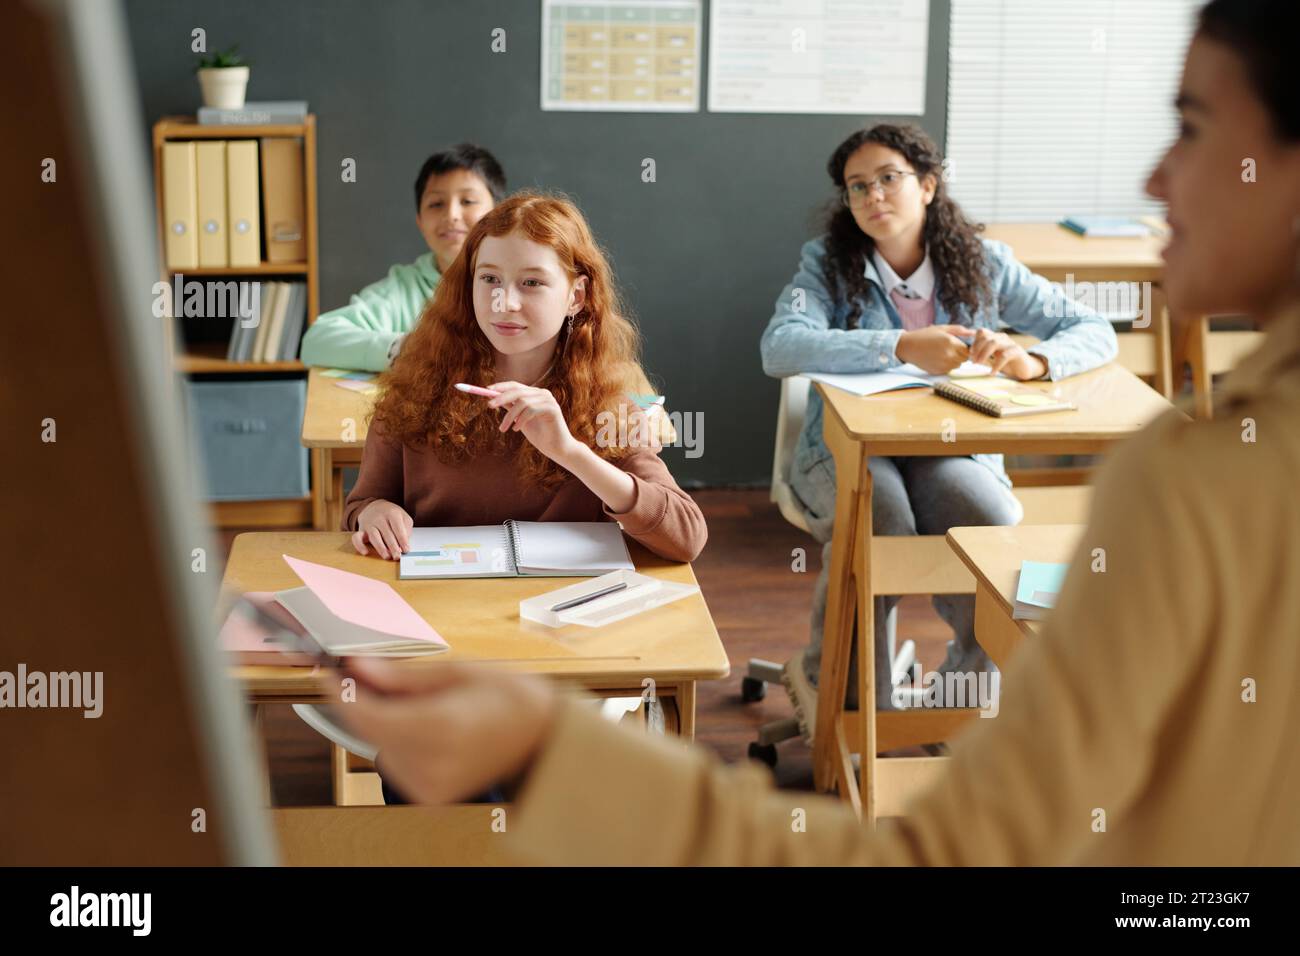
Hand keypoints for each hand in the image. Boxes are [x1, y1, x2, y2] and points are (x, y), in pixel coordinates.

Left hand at [329, 659, 558, 804]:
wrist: (540, 737)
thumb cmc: (508, 698)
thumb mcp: (457, 672)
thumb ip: (401, 676)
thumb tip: (358, 667)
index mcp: (442, 728)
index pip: (368, 715)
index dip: (341, 693)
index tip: (328, 672)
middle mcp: (434, 764)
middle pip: (370, 732)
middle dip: (363, 702)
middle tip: (370, 675)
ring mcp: (431, 787)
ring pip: (379, 747)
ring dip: (383, 722)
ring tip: (418, 704)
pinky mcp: (430, 798)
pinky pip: (395, 763)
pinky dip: (398, 742)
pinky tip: (425, 727)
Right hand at [351, 499, 412, 559]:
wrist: (375, 507)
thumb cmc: (391, 515)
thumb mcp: (403, 517)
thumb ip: (406, 529)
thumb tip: (405, 543)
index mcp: (392, 513)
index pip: (398, 528)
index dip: (402, 540)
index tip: (406, 550)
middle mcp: (379, 518)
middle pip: (387, 533)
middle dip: (393, 547)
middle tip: (397, 556)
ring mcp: (369, 524)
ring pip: (374, 536)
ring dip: (380, 548)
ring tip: (387, 556)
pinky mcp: (361, 530)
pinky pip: (356, 538)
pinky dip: (359, 546)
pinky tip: (365, 552)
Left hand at [486, 381, 580, 463]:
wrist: (556, 448)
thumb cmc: (539, 435)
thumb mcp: (520, 419)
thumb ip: (511, 407)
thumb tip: (493, 398)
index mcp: (535, 394)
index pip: (515, 385)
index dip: (501, 387)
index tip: (487, 390)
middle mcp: (543, 394)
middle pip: (518, 391)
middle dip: (501, 397)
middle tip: (489, 406)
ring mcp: (549, 400)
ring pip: (522, 402)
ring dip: (509, 416)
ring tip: (504, 429)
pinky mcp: (552, 409)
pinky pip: (531, 410)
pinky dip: (520, 420)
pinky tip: (516, 429)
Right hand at [896, 325, 971, 373]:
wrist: (908, 347)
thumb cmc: (925, 335)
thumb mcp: (942, 328)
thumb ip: (960, 330)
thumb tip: (974, 332)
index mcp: (951, 342)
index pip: (968, 350)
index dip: (964, 347)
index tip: (958, 345)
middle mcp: (949, 355)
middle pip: (964, 359)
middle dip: (960, 354)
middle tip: (949, 349)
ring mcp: (943, 364)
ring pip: (957, 365)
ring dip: (954, 360)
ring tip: (942, 353)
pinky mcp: (938, 371)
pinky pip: (949, 370)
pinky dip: (946, 365)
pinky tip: (937, 359)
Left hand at [968, 328, 1047, 378]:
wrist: (1024, 368)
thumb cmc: (1006, 362)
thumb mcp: (993, 356)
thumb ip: (983, 352)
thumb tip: (969, 353)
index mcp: (995, 337)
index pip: (982, 332)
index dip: (974, 341)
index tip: (970, 353)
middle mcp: (1002, 338)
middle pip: (986, 337)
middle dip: (977, 348)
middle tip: (973, 361)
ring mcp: (1010, 343)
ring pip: (994, 343)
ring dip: (983, 354)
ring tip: (979, 364)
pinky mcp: (1017, 351)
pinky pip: (1004, 355)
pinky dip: (996, 365)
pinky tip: (992, 373)